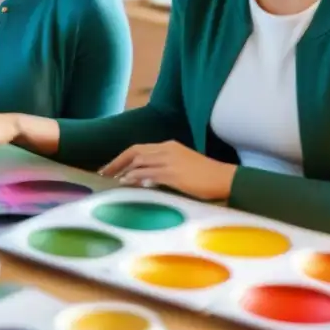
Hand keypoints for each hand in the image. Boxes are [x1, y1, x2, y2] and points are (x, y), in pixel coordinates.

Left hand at [99, 141, 236, 200]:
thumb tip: (145, 179)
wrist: (226, 179)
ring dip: (122, 170)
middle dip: (116, 162)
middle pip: (134, 152)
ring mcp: (170, 160)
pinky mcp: (174, 173)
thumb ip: (165, 168)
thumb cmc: (207, 177)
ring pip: (139, 161)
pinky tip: (126, 182)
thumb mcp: (183, 166)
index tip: (111, 168)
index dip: (122, 157)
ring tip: (110, 179)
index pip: (139, 149)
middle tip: (103, 173)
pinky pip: (148, 173)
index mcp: (169, 146)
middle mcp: (167, 149)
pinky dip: (135, 177)